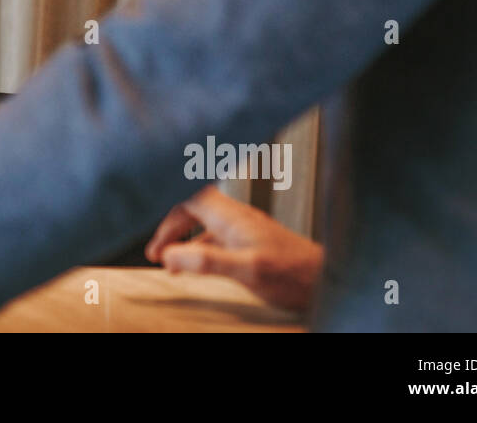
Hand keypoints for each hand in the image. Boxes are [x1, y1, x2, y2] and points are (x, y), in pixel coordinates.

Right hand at [144, 186, 322, 312]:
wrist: (325, 280)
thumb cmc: (293, 274)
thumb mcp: (245, 269)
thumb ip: (205, 260)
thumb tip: (170, 255)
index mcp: (231, 217)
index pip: (187, 197)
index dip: (166, 210)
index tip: (151, 227)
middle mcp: (236, 217)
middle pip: (192, 209)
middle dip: (169, 228)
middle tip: (155, 253)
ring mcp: (245, 228)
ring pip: (203, 224)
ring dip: (183, 240)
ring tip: (171, 263)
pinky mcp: (253, 241)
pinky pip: (216, 237)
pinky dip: (200, 248)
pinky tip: (200, 265)